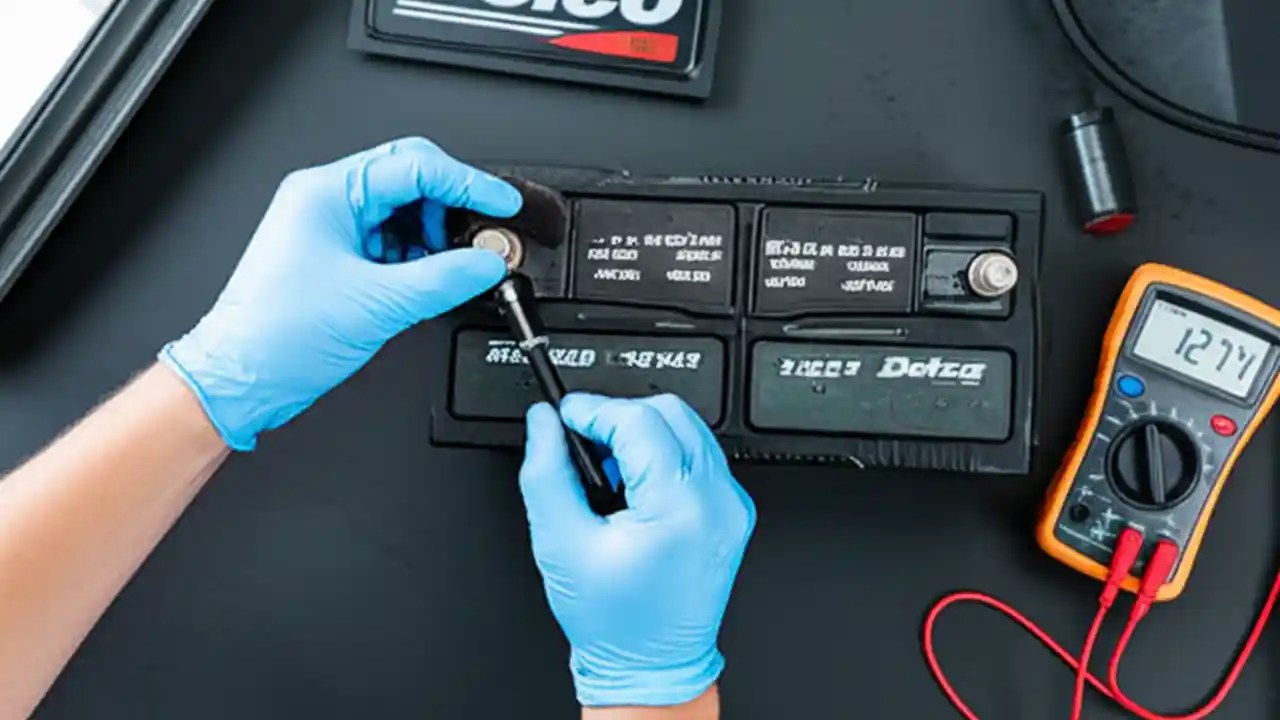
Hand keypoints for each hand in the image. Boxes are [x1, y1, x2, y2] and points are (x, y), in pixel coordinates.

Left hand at [160, 138, 520, 449]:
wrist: (242, 380)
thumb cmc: (278, 337)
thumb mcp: (377, 305)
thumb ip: (443, 279)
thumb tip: (487, 263)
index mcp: (328, 193)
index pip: (415, 166)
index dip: (467, 182)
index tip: (501, 201)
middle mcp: (327, 202)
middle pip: (412, 181)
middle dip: (452, 208)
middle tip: (484, 235)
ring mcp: (331, 229)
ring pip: (404, 213)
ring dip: (436, 236)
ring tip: (456, 265)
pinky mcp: (338, 258)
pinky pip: (391, 243)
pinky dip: (419, 258)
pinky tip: (432, 278)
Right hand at [519, 394, 755, 707]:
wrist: (650, 664)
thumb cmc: (613, 620)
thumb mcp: (560, 542)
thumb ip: (546, 472)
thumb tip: (544, 421)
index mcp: (681, 509)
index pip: (639, 421)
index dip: (594, 409)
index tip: (565, 415)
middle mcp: (717, 502)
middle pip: (669, 412)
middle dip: (619, 416)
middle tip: (583, 442)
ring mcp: (731, 506)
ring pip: (687, 427)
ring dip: (641, 433)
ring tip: (608, 471)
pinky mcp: (732, 510)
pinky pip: (697, 455)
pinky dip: (662, 453)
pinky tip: (634, 487)